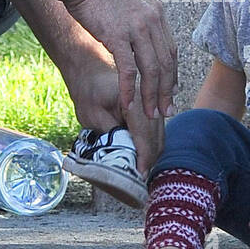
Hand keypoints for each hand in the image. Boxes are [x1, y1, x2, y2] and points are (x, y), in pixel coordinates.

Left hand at [63, 57, 163, 174]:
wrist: (92, 68)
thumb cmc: (88, 90)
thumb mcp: (92, 114)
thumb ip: (110, 134)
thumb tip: (123, 158)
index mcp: (135, 98)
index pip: (145, 134)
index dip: (143, 157)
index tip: (139, 175)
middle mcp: (150, 99)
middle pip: (157, 137)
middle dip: (149, 160)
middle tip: (137, 180)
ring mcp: (154, 103)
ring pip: (161, 136)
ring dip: (151, 155)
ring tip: (138, 171)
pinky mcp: (153, 108)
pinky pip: (158, 131)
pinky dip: (152, 146)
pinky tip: (141, 158)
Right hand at [64, 0, 177, 121]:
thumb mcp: (129, 0)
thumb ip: (139, 18)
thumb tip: (141, 34)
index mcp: (157, 13)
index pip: (171, 51)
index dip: (172, 75)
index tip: (169, 92)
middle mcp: (153, 21)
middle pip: (166, 64)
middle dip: (167, 92)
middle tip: (166, 111)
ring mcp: (137, 28)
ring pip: (152, 70)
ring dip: (151, 96)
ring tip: (151, 114)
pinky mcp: (117, 35)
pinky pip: (128, 70)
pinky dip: (130, 90)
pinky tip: (129, 105)